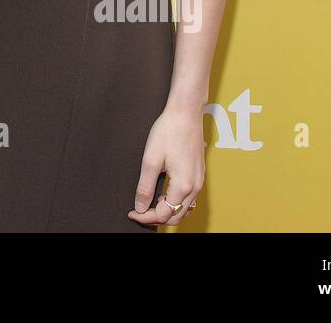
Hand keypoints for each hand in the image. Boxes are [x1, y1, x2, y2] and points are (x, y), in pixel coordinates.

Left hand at [127, 105, 204, 227]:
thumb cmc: (168, 132)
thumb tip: (141, 207)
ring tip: (149, 202)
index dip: (145, 217)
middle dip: (156, 217)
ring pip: (184, 209)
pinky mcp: (199, 174)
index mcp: (183, 185)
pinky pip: (188, 198)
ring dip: (167, 211)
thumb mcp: (150, 160)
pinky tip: (163, 193)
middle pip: (176, 216)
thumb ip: (145, 187)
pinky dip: (175, 202)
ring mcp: (199, 181)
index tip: (132, 212)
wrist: (186, 113)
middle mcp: (195, 187)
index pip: (164, 214)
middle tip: (138, 210)